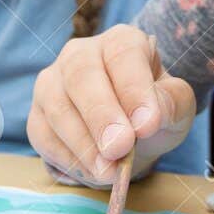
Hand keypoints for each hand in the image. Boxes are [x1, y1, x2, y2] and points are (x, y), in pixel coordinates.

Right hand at [27, 25, 195, 183]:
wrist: (129, 133)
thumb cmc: (153, 110)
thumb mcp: (177, 104)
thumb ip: (172, 102)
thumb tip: (147, 118)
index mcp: (121, 42)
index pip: (123, 54)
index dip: (134, 89)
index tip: (147, 124)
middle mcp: (80, 54)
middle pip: (81, 76)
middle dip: (101, 115)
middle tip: (119, 148)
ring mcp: (52, 82)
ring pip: (57, 106)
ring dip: (83, 143)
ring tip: (109, 170)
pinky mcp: (37, 114)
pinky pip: (43, 134)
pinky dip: (67, 157)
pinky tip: (92, 171)